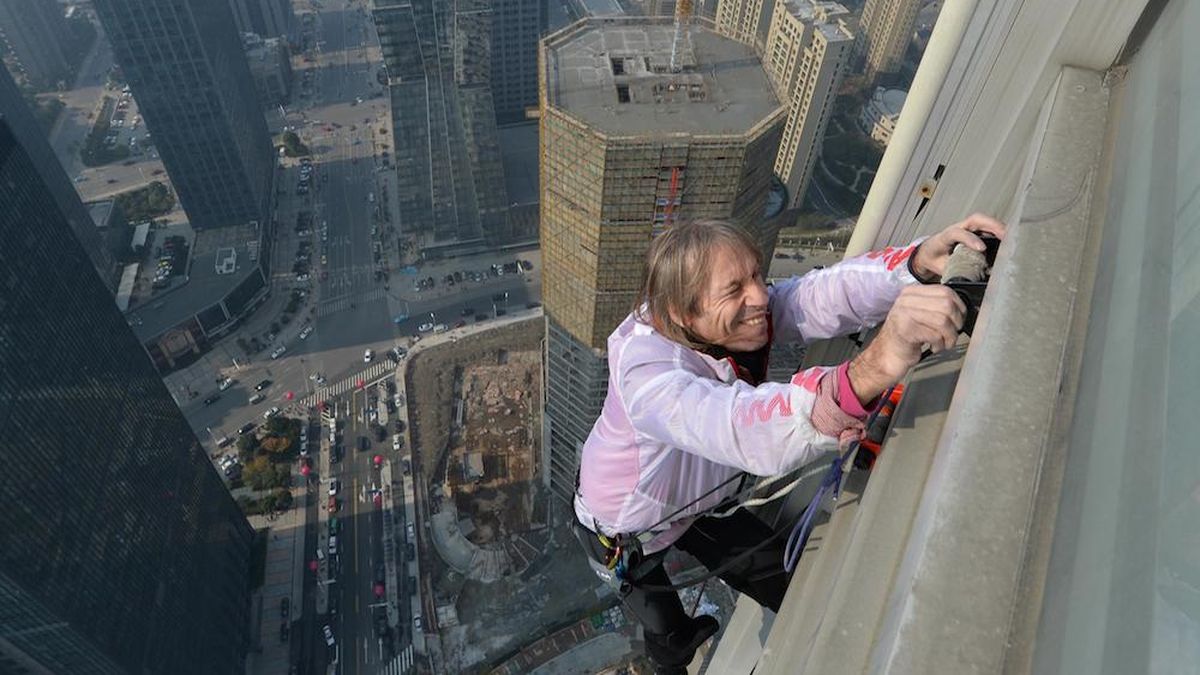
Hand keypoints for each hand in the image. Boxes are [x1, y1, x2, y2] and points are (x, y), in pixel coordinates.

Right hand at [846, 285, 966, 402]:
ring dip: (949, 336)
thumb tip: (961, 307)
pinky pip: (935, 335)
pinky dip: (940, 344)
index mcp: (911, 293)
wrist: (885, 357)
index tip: (959, 319)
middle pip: (946, 305)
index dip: (959, 306)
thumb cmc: (906, 339)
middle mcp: (906, 300)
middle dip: (956, 323)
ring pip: (943, 321)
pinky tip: (934, 347)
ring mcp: (904, 314)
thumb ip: (935, 307)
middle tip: (952, 334)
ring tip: (944, 343)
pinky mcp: (906, 330)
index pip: (945, 291)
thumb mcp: (919, 316)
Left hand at [911, 213, 1006, 280]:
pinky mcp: (974, 231)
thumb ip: (952, 271)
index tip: (981, 248)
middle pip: (975, 220)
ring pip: (983, 221)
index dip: (970, 239)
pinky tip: (1008, 238)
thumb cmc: (935, 258)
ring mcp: (966, 228)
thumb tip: (965, 282)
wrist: (929, 253)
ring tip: (1011, 236)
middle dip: (992, 226)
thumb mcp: (940, 267)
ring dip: (998, 227)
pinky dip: (998, 231)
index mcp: (945, 237)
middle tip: (1005, 236)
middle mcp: (958, 229)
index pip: (957, 233)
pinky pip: (987, 227)